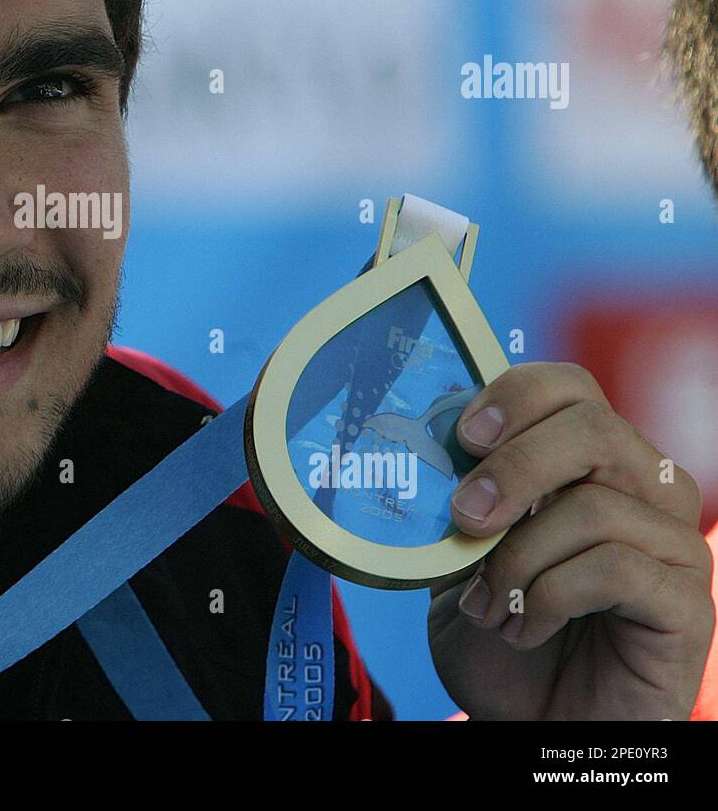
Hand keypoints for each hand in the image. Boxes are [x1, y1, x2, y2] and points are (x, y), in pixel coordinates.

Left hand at [427, 362, 713, 719]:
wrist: (529, 719)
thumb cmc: (499, 628)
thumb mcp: (461, 552)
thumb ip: (456, 496)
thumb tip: (419, 446)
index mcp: (592, 463)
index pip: (572, 389)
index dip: (518, 395)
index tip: (463, 434)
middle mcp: (645, 491)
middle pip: (593, 428)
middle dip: (514, 467)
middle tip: (465, 516)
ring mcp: (674, 547)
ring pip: (595, 507)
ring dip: (517, 560)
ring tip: (484, 606)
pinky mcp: (689, 606)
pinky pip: (617, 569)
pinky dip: (549, 598)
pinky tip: (521, 629)